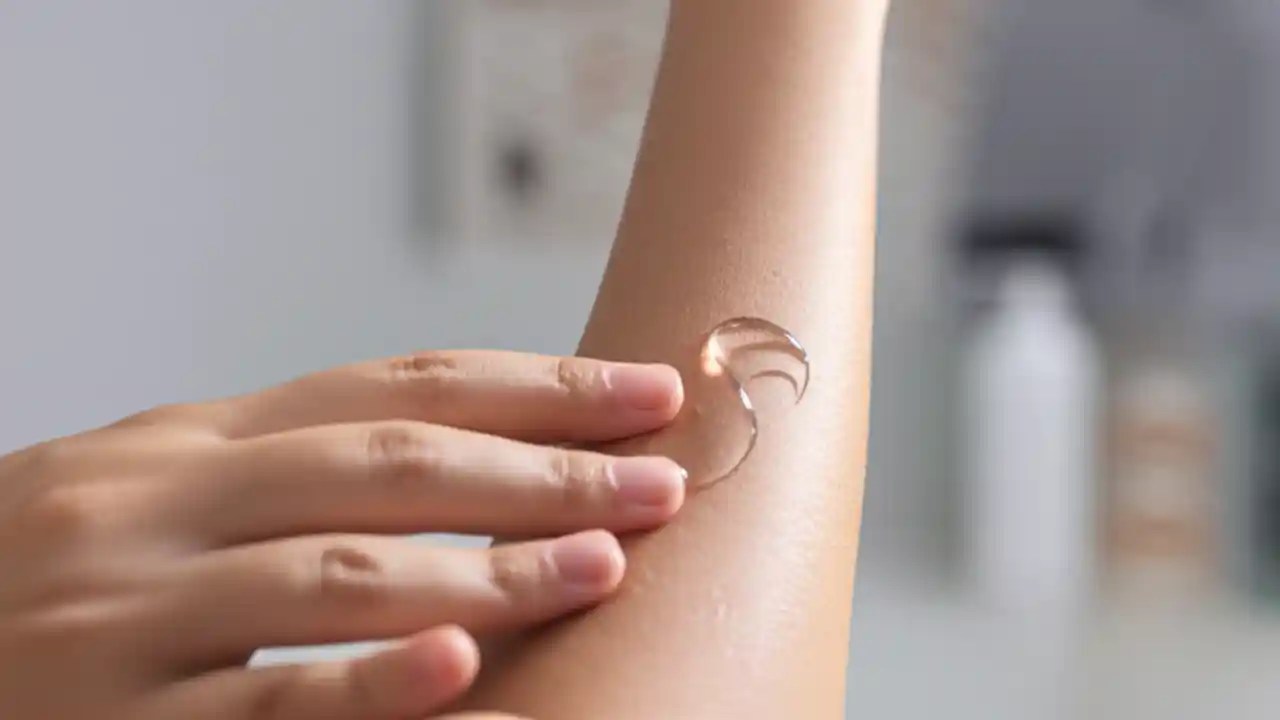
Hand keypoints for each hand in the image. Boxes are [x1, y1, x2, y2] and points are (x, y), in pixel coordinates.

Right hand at [0, 350, 685, 719]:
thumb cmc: (50, 578)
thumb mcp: (157, 494)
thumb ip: (286, 473)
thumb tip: (469, 455)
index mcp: (193, 442)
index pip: (395, 389)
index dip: (534, 388)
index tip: (648, 395)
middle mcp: (165, 504)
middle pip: (388, 464)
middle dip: (539, 470)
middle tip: (659, 481)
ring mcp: (130, 613)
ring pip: (338, 573)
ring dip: (486, 569)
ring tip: (601, 568)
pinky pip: (263, 707)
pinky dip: (368, 686)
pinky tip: (462, 668)